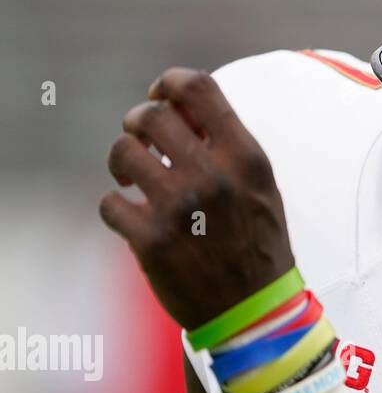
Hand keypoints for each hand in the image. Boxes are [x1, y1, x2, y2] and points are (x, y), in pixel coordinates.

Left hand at [99, 68, 294, 330]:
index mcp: (245, 156)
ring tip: (135, 180)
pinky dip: (118, 209)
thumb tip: (182, 108)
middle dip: (138, 124)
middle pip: (149, 115)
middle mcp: (213, 176)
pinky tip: (136, 218)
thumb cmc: (256, 241)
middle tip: (143, 143)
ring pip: (122, 153)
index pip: (196, 87)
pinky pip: (110, 203)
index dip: (168, 83)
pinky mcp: (151, 240)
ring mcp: (179, 208)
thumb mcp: (260, 185)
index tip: (161, 97)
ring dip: (123, 163)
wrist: (253, 309)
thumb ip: (227, 144)